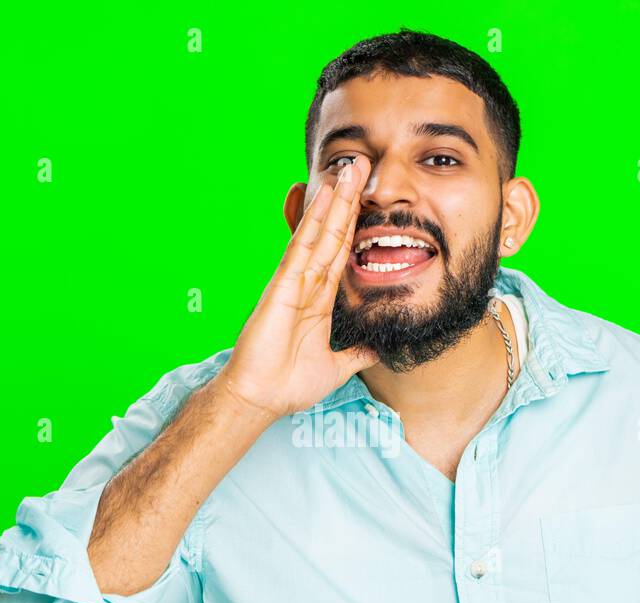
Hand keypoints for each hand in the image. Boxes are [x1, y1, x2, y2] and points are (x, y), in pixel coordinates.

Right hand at [218, 156, 376, 417]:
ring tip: (347, 168)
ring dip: (334, 200)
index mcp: (319, 300)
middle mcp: (307, 284)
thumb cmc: (289, 385)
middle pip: (333, 234)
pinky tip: (324, 197)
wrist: (261, 399)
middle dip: (347, 201)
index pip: (342, 254)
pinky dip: (313, 221)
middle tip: (361, 165)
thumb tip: (378, 347)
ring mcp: (294, 282)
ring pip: (319, 233)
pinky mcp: (282, 286)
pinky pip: (301, 247)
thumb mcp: (337, 367)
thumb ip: (357, 354)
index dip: (356, 226)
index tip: (369, 199)